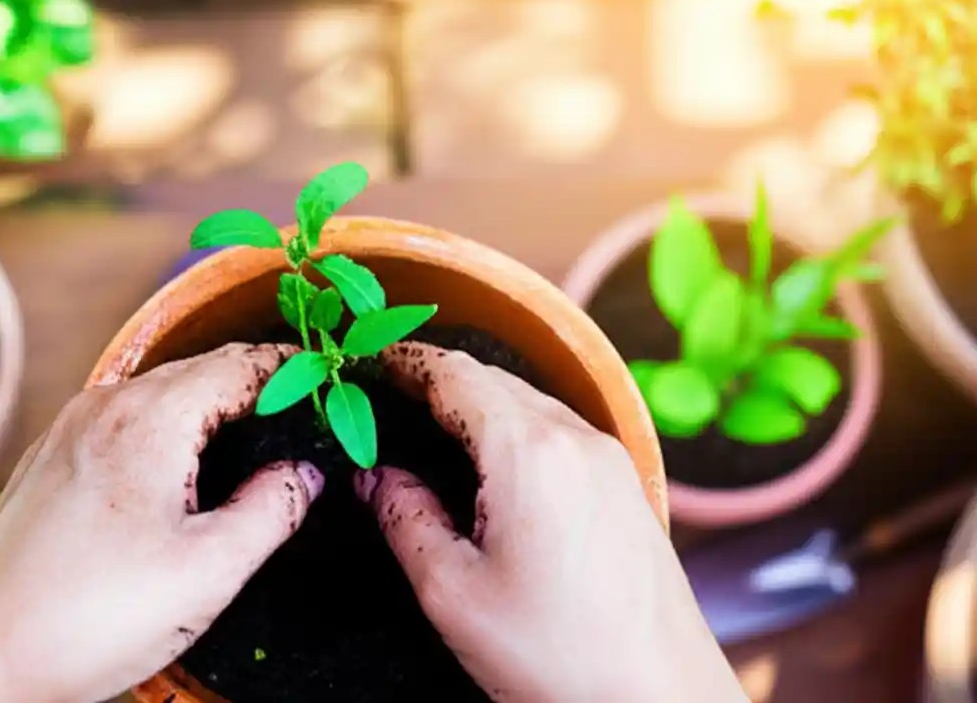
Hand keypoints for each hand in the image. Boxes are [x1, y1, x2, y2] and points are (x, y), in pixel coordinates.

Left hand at [0, 343, 324, 702]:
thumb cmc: (85, 618)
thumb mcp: (209, 571)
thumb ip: (271, 510)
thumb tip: (305, 472)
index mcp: (150, 417)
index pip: (242, 364)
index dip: (296, 372)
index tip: (337, 388)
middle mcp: (104, 406)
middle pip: (201, 372)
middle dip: (257, 388)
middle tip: (308, 419)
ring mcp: (68, 430)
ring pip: (161, 397)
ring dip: (212, 411)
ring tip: (256, 445)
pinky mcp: (49, 462)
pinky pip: (126, 423)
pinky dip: (169, 432)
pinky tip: (183, 476)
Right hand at [356, 342, 743, 702]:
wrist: (663, 701)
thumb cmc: (560, 658)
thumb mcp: (453, 592)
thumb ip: (405, 518)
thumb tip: (376, 476)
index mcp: (529, 452)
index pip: (455, 374)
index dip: (405, 362)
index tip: (367, 361)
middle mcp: (577, 438)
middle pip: (493, 380)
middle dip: (437, 379)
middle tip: (386, 394)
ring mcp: (611, 460)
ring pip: (529, 402)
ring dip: (477, 402)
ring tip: (429, 424)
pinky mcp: (627, 486)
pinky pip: (559, 432)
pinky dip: (513, 428)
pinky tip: (490, 463)